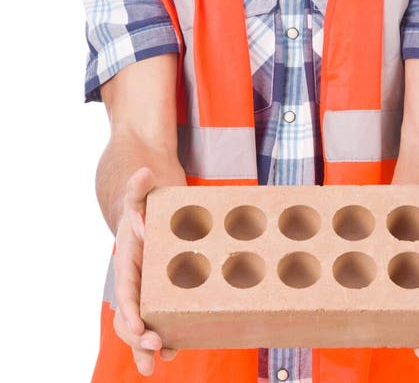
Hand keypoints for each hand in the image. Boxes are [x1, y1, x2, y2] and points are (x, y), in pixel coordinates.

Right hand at [113, 167, 177, 375]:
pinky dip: (166, 334)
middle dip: (140, 337)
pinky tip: (178, 348)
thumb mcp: (142, 193)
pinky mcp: (164, 289)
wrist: (151, 204)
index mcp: (128, 259)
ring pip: (143, 323)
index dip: (130, 311)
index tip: (139, 329)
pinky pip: (161, 317)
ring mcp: (148, 287)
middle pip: (131, 315)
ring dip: (150, 345)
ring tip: (167, 358)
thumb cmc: (146, 201)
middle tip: (157, 349)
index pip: (125, 290)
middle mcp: (135, 278)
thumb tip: (143, 175)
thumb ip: (139, 187)